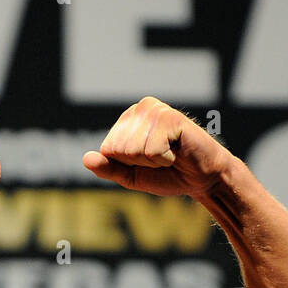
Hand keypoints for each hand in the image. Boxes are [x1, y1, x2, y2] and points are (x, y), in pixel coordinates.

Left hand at [82, 97, 234, 197]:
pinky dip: (165, 159)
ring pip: (134, 149)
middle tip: (160, 159)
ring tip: (169, 154)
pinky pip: (152, 150)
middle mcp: (139, 109)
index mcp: (127, 120)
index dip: (127, 164)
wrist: (202, 178)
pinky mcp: (171, 117)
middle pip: (119, 149)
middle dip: (140, 163)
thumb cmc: (168, 174)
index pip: (108, 149)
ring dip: (154, 161)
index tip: (147, 161)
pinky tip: (177, 152)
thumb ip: (108, 168)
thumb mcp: (131, 176)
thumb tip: (85, 159)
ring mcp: (156, 110)